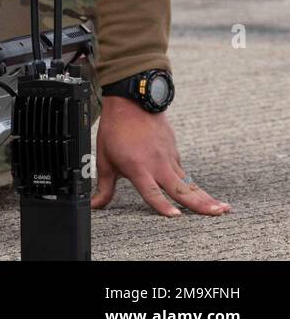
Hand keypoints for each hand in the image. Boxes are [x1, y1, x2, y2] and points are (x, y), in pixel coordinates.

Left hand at [92, 96, 230, 216]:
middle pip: (181, 189)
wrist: (132, 101)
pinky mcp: (174, 152)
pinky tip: (204, 196)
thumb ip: (104, 186)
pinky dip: (193, 185)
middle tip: (217, 213)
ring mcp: (168, 157)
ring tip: (223, 209)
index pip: (151, 191)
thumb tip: (95, 204)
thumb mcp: (105, 158)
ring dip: (206, 196)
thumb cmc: (115, 129)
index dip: (163, 205)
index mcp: (138, 167)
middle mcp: (156, 164)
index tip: (176, 216)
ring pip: (189, 182)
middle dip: (200, 204)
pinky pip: (183, 172)